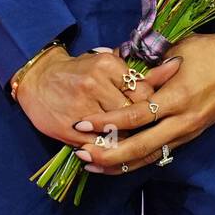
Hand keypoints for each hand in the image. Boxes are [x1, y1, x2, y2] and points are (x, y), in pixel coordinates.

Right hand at [14, 45, 182, 147]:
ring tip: (136, 141)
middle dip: (144, 125)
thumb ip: (140, 70)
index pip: (144, 91)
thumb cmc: (79, 70)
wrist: (39, 78)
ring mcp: (82, 108)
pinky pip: (99, 146)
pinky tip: (116, 150)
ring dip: (129, 140)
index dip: (154, 105)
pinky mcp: (70, 128)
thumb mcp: (108, 63)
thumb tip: (176, 66)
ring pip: (118, 133)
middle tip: (151, 130)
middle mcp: (95, 84)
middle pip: (133, 114)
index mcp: (107, 65)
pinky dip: (110, 151)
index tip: (156, 110)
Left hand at [71, 33, 214, 174]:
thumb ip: (150, 69)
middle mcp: (183, 120)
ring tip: (93, 165)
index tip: (81, 123)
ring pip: (151, 156)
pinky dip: (139, 159)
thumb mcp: (178, 51)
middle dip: (108, 152)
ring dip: (121, 163)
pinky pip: (162, 152)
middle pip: (140, 146)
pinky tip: (121, 162)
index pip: (135, 116)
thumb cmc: (211, 49)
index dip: (106, 122)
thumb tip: (121, 71)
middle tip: (81, 155)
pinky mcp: (193, 134)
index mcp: (177, 96)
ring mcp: (189, 130)